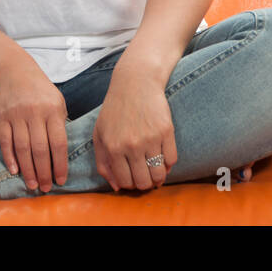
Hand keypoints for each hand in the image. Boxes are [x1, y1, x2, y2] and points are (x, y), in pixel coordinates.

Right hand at [0, 57, 68, 191]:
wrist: (15, 71)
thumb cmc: (41, 91)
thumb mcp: (58, 102)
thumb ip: (61, 125)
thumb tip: (63, 154)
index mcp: (53, 110)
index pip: (58, 143)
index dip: (60, 164)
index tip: (61, 180)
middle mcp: (35, 113)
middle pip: (40, 149)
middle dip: (44, 172)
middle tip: (45, 188)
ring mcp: (17, 115)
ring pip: (22, 148)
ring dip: (28, 170)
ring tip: (32, 185)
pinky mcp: (2, 117)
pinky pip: (6, 141)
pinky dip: (10, 157)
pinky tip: (15, 171)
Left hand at [93, 68, 177, 191]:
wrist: (135, 83)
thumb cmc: (115, 110)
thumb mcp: (99, 134)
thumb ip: (103, 163)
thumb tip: (116, 187)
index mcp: (112, 148)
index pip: (124, 182)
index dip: (129, 185)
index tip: (132, 178)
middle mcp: (131, 146)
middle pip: (143, 182)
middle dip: (145, 184)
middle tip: (145, 176)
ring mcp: (150, 139)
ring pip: (159, 175)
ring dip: (158, 178)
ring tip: (155, 171)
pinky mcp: (166, 131)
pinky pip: (172, 160)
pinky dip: (169, 164)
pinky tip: (162, 157)